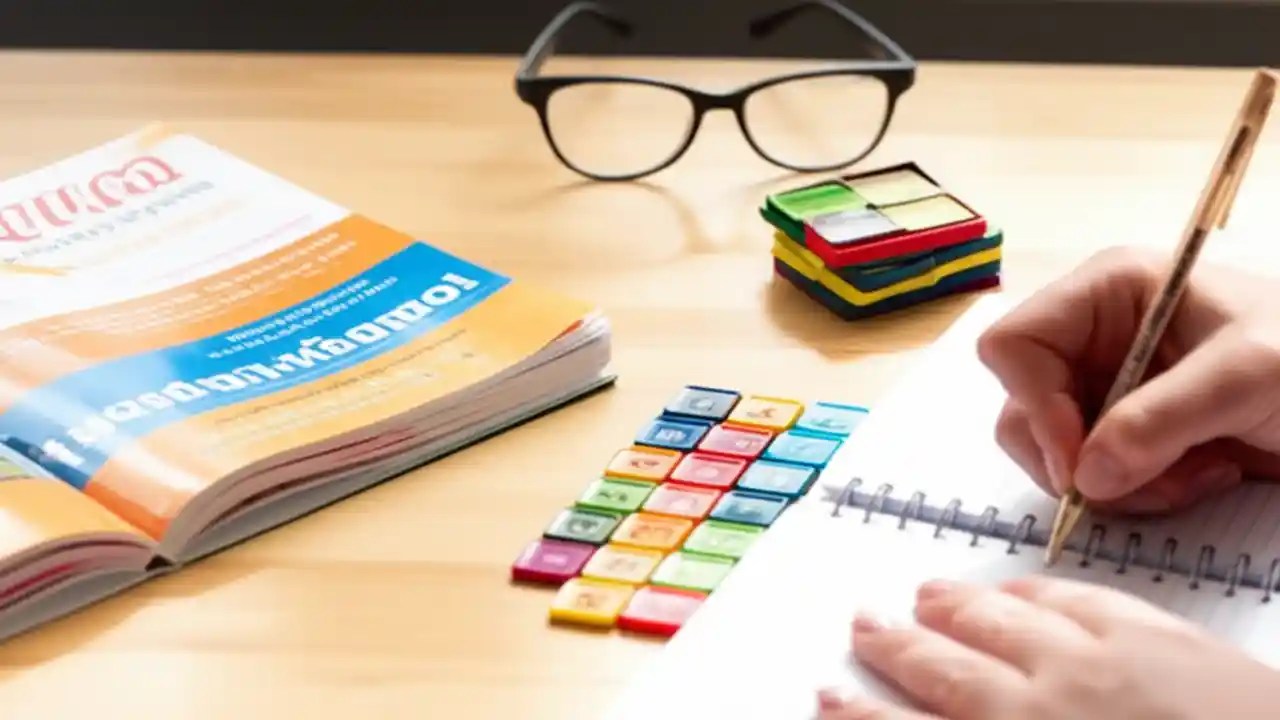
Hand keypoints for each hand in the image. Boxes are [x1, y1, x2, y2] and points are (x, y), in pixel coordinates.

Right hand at [817, 576, 1279, 719]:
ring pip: (1002, 624)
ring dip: (956, 607)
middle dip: (898, 646)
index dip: (864, 714)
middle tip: (865, 623)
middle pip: (947, 668)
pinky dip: (1036, 593)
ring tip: (925, 592)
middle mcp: (1041, 708)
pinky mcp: (1154, 638)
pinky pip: (1075, 601)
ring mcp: (1097, 666)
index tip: (831, 697)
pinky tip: (1020, 588)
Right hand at [976, 246, 1279, 513]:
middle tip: (1143, 479)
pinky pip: (1094, 478)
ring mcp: (1108, 387)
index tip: (1080, 458)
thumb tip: (1085, 476)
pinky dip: (1140, 492)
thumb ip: (1159, 420)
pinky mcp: (1127, 433)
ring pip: (1055, 453)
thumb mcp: (1246, 376)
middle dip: (1080, 455)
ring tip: (1191, 476)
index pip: (1014, 345)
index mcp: (1109, 291)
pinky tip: (1201, 475)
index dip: (1035, 403)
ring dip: (1116, 482)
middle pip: (1022, 407)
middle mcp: (1094, 337)